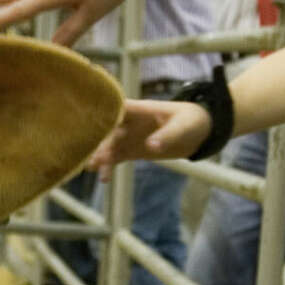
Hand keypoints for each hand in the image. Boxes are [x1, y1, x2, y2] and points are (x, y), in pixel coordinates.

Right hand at [87, 98, 209, 170]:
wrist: (198, 132)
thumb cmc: (190, 121)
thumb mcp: (182, 127)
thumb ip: (166, 136)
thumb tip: (151, 146)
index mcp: (138, 108)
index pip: (114, 106)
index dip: (99, 111)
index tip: (86, 120)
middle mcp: (127, 121)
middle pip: (106, 129)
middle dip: (98, 140)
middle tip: (93, 154)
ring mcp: (128, 136)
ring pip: (108, 145)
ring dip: (100, 155)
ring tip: (92, 166)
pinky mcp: (132, 150)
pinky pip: (116, 158)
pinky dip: (109, 167)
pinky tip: (103, 178)